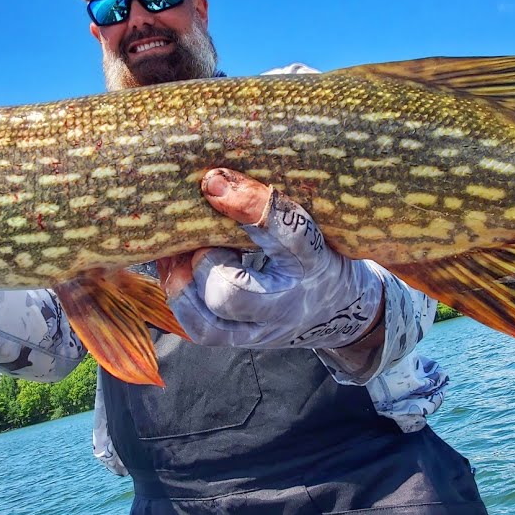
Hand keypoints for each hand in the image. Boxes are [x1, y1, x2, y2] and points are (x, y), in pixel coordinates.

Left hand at [156, 169, 384, 348]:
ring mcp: (262, 329)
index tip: (214, 180)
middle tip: (203, 239)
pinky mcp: (240, 342)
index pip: (290, 234)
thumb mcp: (314, 223)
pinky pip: (198, 328)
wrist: (337, 310)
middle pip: (232, 294)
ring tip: (182, 251)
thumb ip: (275, 205)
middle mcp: (288, 302)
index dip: (250, 207)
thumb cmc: (318, 253)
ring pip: (208, 317)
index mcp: (314, 260)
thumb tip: (216, 172)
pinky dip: (180, 294)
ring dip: (186, 279)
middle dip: (205, 262)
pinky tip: (177, 268)